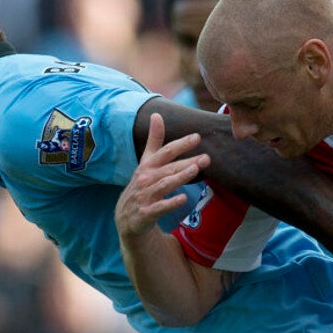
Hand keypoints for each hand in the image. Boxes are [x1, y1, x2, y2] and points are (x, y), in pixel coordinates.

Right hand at [116, 113, 208, 239]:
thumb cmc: (142, 186)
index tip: (197, 137)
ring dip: (179, 177)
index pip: (165, 152)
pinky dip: (171, 202)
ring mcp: (146, 196)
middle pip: (169, 168)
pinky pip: (160, 207)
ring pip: (164, 185)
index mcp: (147, 166)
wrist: (127, 218)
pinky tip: (183, 198)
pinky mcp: (147, 212)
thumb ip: (154, 140)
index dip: (180, 144)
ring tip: (195, 170)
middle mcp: (146, 179)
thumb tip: (156, 114)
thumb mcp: (146, 162)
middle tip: (206, 158)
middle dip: (187, 162)